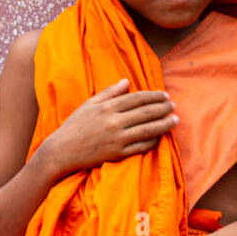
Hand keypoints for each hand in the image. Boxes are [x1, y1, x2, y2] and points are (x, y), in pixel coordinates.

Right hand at [43, 80, 177, 177]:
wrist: (61, 151)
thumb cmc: (74, 126)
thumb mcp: (89, 104)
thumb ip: (109, 92)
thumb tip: (127, 81)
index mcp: (107, 107)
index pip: (137, 98)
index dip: (154, 96)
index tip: (165, 95)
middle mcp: (113, 122)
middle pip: (145, 112)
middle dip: (163, 108)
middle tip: (174, 106)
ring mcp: (116, 138)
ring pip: (147, 129)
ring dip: (164, 124)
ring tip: (175, 120)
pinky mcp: (117, 154)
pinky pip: (141, 146)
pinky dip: (153, 141)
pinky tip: (161, 136)